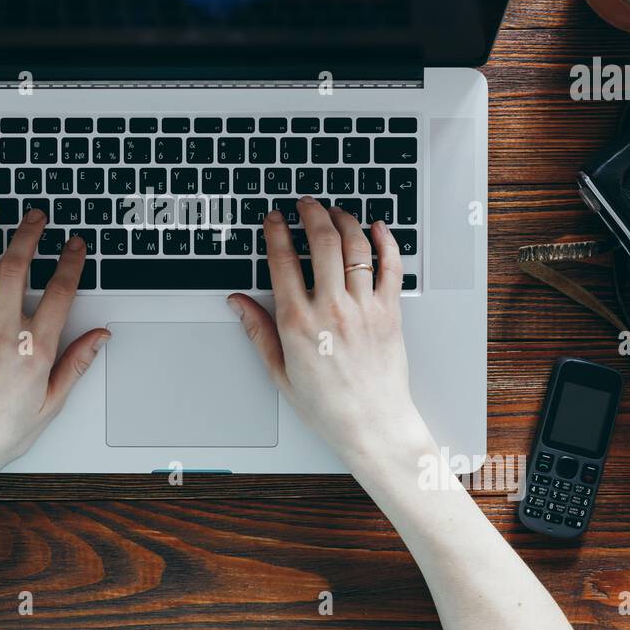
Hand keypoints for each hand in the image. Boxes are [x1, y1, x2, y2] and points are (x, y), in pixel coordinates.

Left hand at [0, 203, 109, 500]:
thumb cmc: (2, 433)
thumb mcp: (51, 404)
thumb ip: (76, 364)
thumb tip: (100, 337)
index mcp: (34, 353)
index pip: (58, 295)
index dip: (70, 264)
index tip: (75, 245)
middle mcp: (1, 336)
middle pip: (15, 271)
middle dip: (27, 236)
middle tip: (35, 216)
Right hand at [227, 197, 435, 469]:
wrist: (371, 425)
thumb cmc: (326, 406)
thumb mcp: (279, 371)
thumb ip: (258, 331)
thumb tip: (237, 302)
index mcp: (298, 323)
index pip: (282, 261)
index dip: (276, 231)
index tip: (273, 218)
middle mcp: (331, 309)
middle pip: (322, 242)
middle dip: (311, 213)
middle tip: (305, 203)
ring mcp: (364, 308)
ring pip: (356, 247)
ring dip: (344, 220)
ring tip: (335, 212)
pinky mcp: (390, 312)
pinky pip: (392, 267)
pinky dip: (386, 241)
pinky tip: (378, 228)